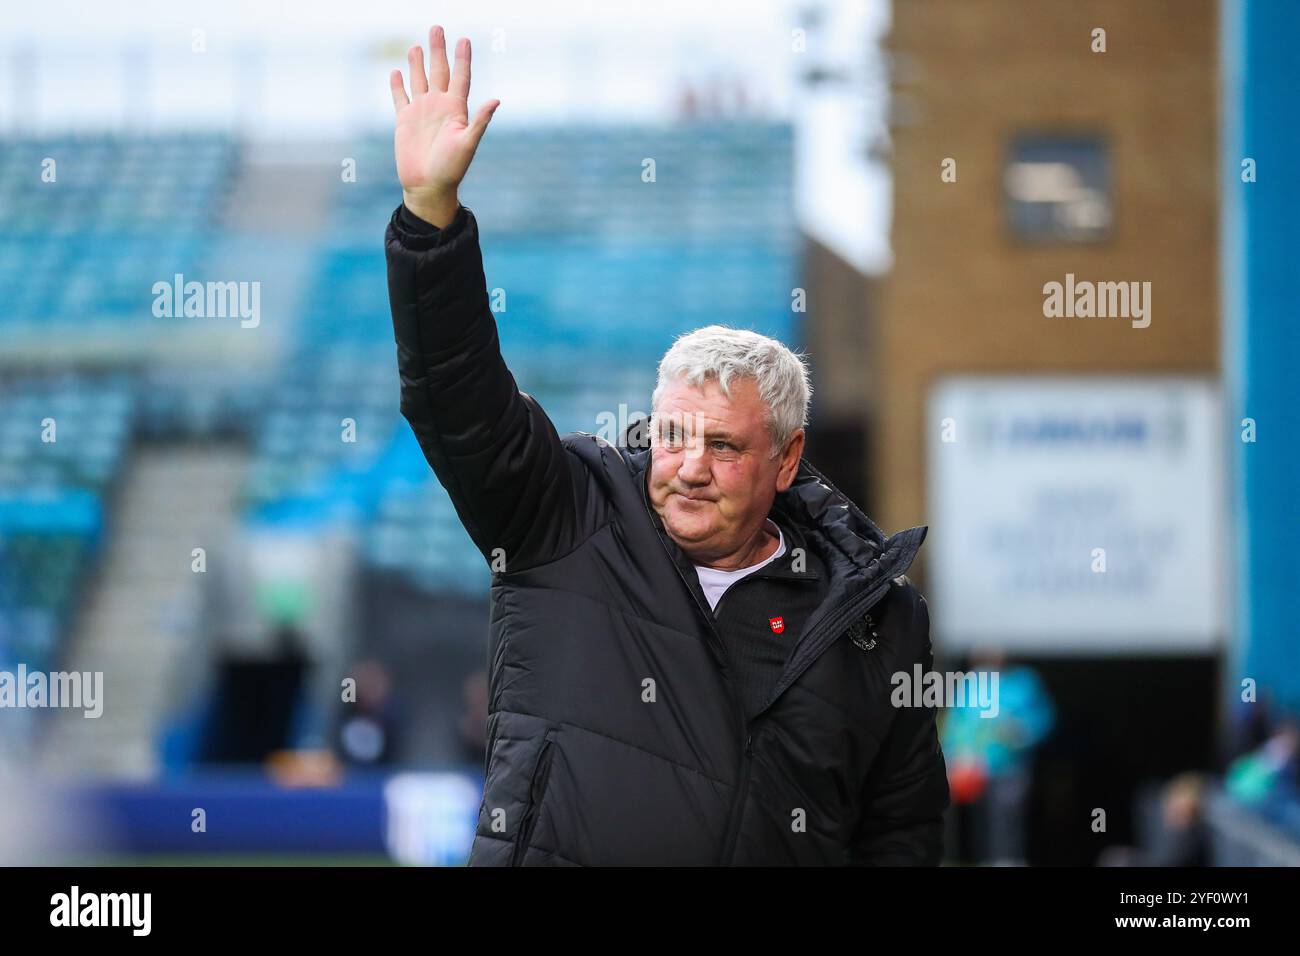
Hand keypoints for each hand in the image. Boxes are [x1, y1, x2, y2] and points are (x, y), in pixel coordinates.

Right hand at [389, 26, 499, 227]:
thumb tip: (496, 100)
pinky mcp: (404, 121)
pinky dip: (398, 85)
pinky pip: (401, 98)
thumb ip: (480, 121)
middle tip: (437, 28)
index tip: (464, 39)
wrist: (428, 187)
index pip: (460, 77)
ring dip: (418, 63)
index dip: (462, 59)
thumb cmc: (451, 169)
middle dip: (438, 50)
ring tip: (417, 46)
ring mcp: (421, 112)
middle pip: (439, 71)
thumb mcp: (468, 144)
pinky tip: (396, 72)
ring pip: (419, 80)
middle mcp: (439, 106)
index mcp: (456, 109)